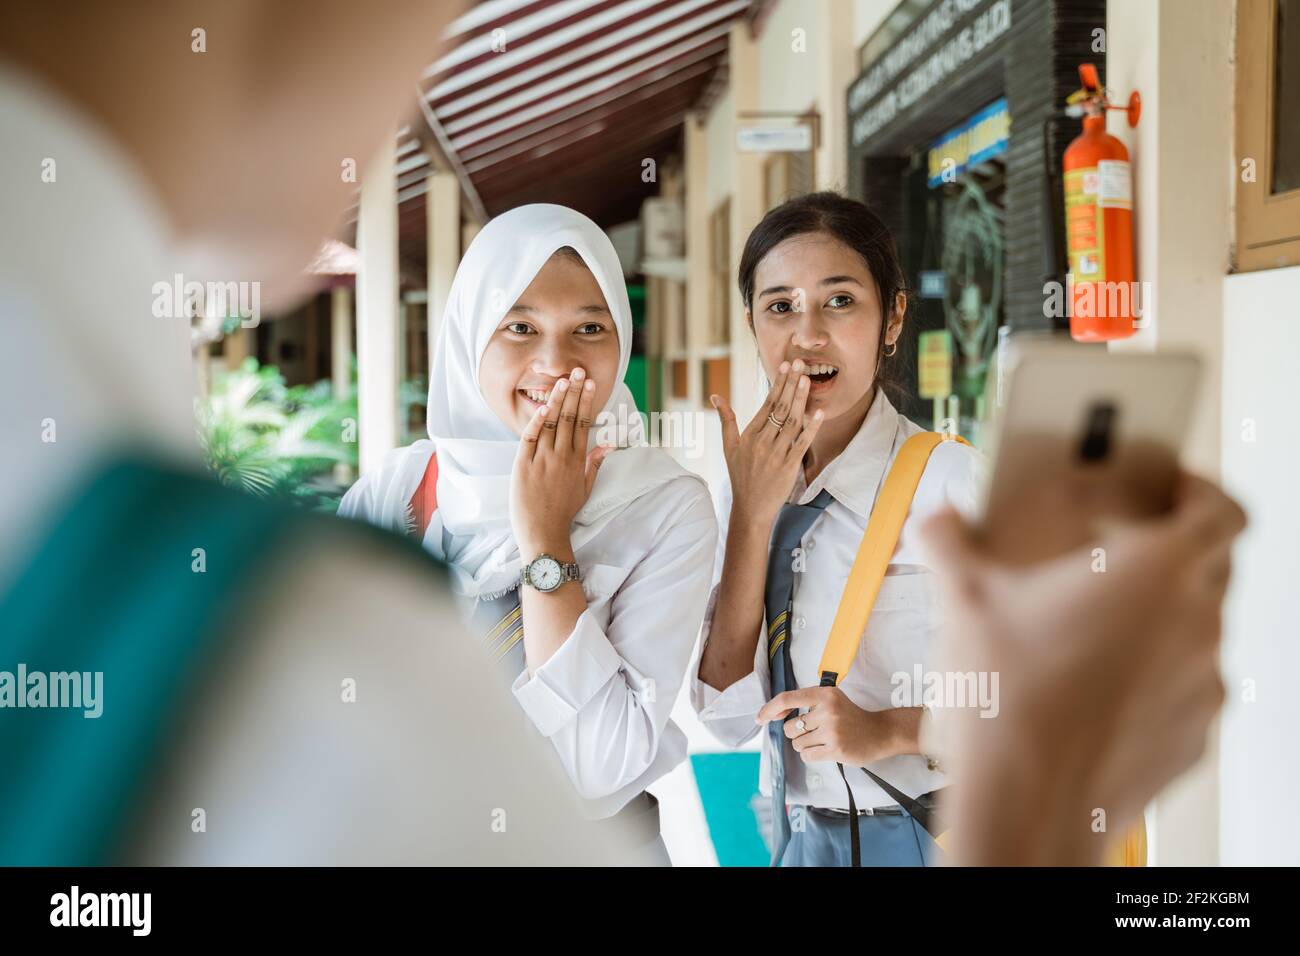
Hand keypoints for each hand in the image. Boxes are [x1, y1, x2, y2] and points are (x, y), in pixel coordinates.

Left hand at [510, 367, 611, 557]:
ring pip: (552, 424)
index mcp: (577, 461)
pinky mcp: (523, 466)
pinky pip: (530, 440)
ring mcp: (542, 460)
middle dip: (575, 393)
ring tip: (563, 381)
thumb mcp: (584, 488)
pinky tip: (544, 408)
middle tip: (579, 371)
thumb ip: (594, 464)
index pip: (584, 423)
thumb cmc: (563, 512)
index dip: (586, 401)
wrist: (543, 533)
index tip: (590, 383)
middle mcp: (561, 457)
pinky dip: (537, 423)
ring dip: (557, 401)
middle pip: (570, 418)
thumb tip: (607, 445)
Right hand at [711, 360, 823, 527]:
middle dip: (791, 384)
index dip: (778, 384)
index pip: (766, 404)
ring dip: (800, 400)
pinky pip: (801, 444)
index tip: (786, 366)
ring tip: (808, 380)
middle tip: (801, 364)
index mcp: (749, 435)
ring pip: (791, 422)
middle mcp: (762, 443)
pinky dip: (811, 428)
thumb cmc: (740, 476)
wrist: (750, 509)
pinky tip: (819, 413)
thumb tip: (715, 396)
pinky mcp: (788, 467)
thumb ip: (725, 420)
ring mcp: (775, 455)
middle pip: (780, 408)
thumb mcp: (728, 447)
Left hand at [756, 686, 901, 765]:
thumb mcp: (831, 700)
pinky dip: (812, 755)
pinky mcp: (836, 749)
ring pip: (798, 744)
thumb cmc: (850, 716)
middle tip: (814, 731)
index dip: (769, 709)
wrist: (879, 732)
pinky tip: (826, 749)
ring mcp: (832, 731)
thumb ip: (806, 704)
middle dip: (796, 733)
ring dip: (806, 745)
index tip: (760, 718)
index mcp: (824, 694)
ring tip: (824, 740)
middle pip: (790, 728)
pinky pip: (807, 756)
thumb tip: (775, 714)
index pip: (787, 699)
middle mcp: (827, 710)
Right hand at [920, 472, 1245, 863]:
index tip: (1171, 490)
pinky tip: (1089, 683)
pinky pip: (1180, 684)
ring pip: (1191, 627)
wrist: (1028, 802)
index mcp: (1155, 569)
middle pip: (1207, 565)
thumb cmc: (1008, 697)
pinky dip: (1149, 673)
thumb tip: (937, 521)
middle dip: (1164, 553)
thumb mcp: (963, 599)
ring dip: (1152, 616)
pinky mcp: (1192, 730)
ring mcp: (1200, 682)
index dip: (1200, 491)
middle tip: (1107, 555)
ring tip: (1084, 625)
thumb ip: (949, 541)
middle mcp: (1194, 621)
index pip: (1221, 509)